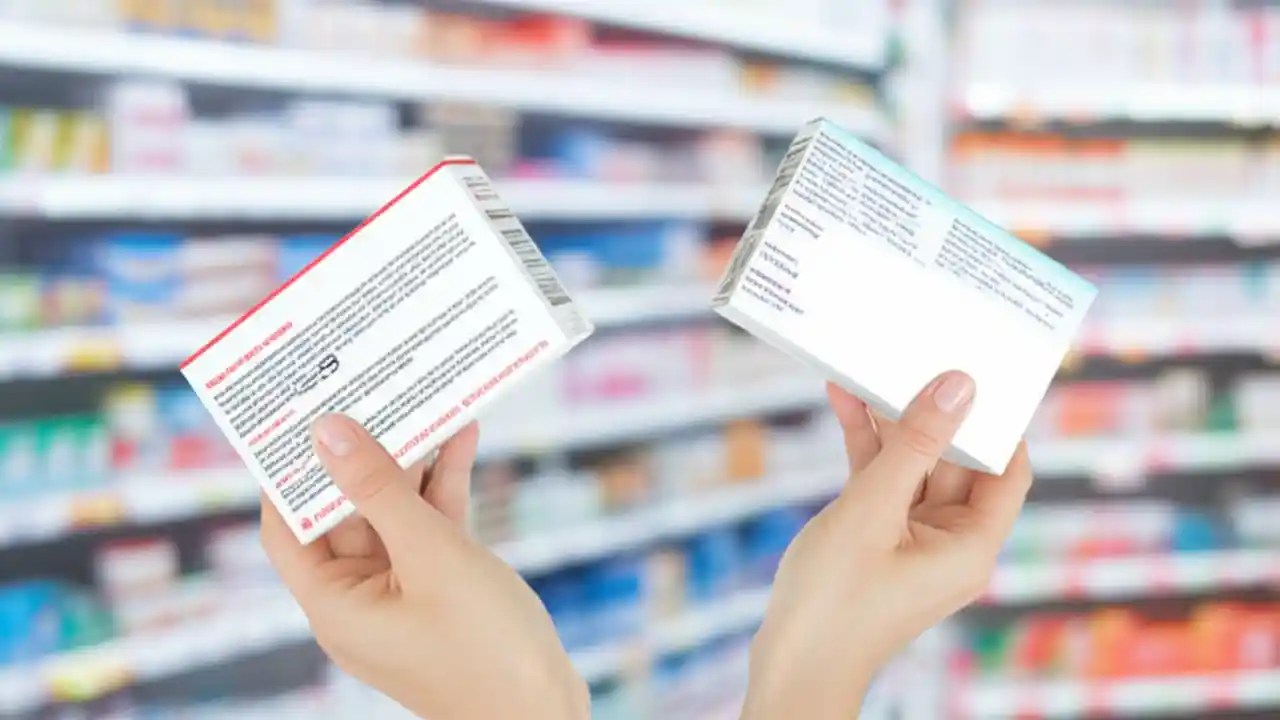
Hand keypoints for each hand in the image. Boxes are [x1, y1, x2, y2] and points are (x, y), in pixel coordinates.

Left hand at [259, 415, 588, 719]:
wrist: (545, 712)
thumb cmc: (487, 650)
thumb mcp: (431, 556)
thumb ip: (379, 490)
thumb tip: (328, 433)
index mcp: (335, 604)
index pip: (288, 526)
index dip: (289, 471)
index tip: (299, 414)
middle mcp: (360, 598)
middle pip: (346, 511)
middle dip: (363, 453)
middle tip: (370, 388)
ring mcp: (403, 593)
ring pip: (394, 513)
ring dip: (411, 462)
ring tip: (421, 398)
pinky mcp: (442, 589)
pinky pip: (431, 528)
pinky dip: (445, 487)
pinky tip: (464, 438)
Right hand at [743, 372, 1032, 718]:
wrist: (790, 665)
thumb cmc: (833, 601)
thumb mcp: (872, 510)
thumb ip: (913, 445)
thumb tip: (959, 387)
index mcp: (970, 544)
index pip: (1008, 468)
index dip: (1001, 419)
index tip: (981, 368)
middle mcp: (950, 541)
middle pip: (955, 460)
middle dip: (930, 410)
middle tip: (913, 349)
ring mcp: (912, 539)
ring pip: (912, 465)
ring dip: (889, 423)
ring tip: (868, 365)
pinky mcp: (877, 537)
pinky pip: (882, 482)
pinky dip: (866, 447)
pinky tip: (843, 402)